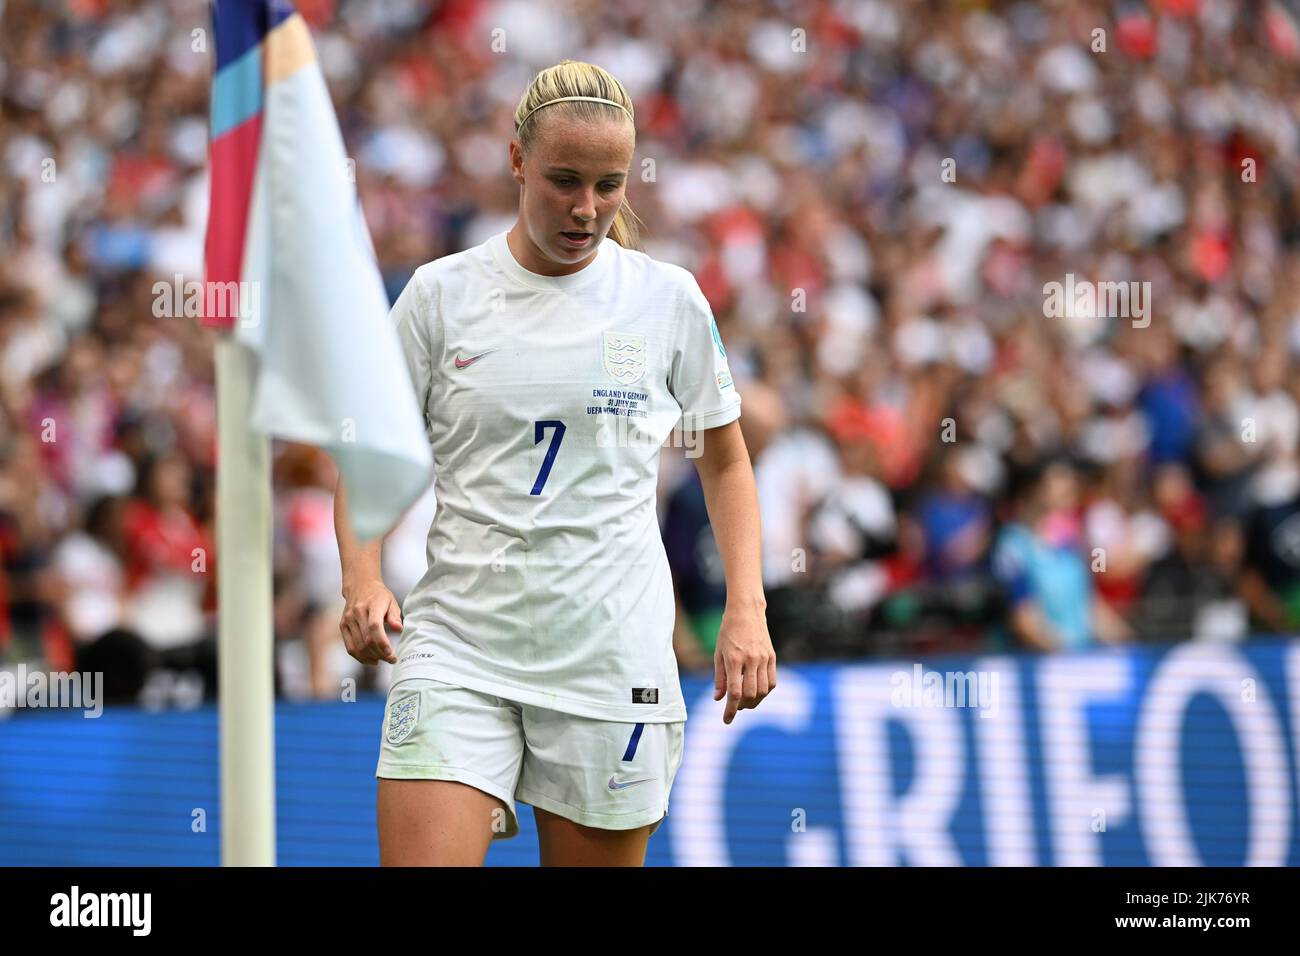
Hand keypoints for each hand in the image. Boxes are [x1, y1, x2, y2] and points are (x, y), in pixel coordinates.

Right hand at [339, 579, 400, 664]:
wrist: (360, 586)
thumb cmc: (379, 596)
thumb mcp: (392, 601)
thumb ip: (395, 616)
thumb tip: (398, 629)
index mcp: (371, 604)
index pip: (374, 627)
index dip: (383, 643)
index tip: (392, 654)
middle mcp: (356, 612)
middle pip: (367, 640)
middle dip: (380, 654)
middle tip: (391, 659)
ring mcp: (347, 620)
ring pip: (358, 646)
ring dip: (372, 657)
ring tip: (383, 659)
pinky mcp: (342, 626)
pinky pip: (350, 647)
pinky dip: (361, 657)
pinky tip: (372, 660)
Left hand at [712, 603, 776, 723]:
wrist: (746, 612)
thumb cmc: (728, 632)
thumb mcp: (718, 653)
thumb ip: (719, 678)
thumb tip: (719, 699)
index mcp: (734, 659)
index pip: (735, 692)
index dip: (730, 709)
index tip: (726, 720)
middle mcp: (751, 660)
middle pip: (751, 694)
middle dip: (742, 706)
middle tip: (735, 707)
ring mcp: (764, 658)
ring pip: (763, 691)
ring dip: (754, 701)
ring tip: (745, 701)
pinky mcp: (772, 657)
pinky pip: (772, 681)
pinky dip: (765, 691)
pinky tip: (756, 691)